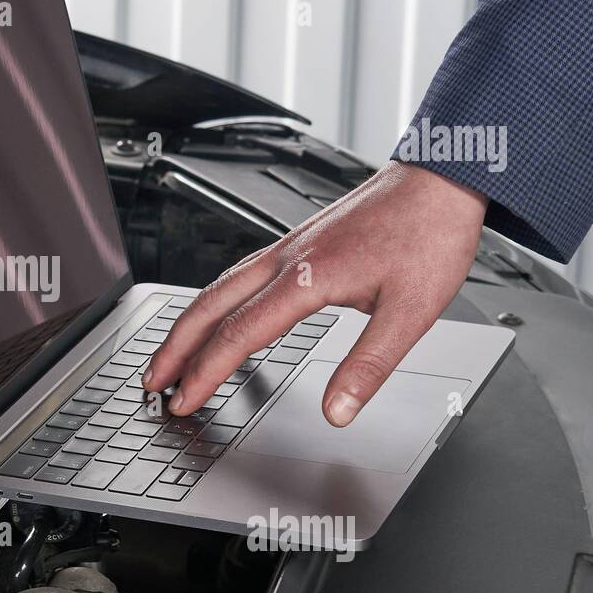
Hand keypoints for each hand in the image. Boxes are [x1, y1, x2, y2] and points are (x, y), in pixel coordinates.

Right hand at [142, 161, 487, 425]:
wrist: (440, 181)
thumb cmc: (428, 236)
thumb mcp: (411, 312)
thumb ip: (368, 366)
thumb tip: (338, 411)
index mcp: (306, 277)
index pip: (238, 333)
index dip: (205, 372)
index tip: (184, 400)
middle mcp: (285, 259)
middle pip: (209, 305)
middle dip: (174, 347)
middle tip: (152, 380)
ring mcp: (286, 248)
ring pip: (217, 287)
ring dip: (187, 323)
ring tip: (169, 354)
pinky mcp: (296, 243)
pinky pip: (236, 275)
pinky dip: (212, 301)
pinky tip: (215, 312)